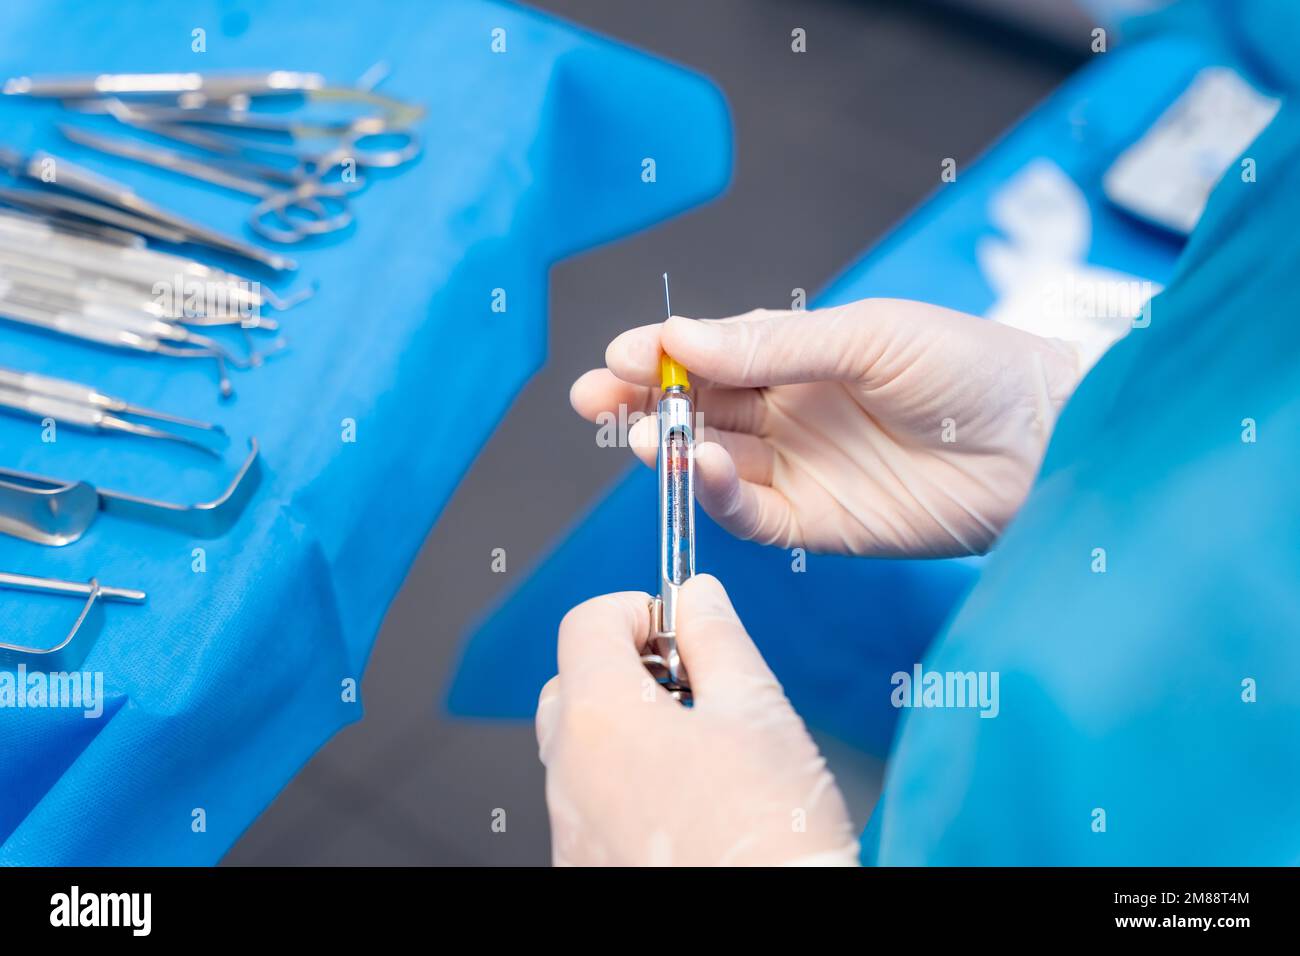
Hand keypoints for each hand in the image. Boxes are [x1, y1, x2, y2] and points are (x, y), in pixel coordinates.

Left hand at [536, 575, 858, 865]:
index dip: (638, 608)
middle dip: (627, 668)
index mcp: (601, 717)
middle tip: (692, 685)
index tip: (682, 627)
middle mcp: (567, 773)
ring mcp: (569, 829)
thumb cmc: (770, 835)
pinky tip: (685, 803)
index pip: (586, 623)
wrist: (772, 937)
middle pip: (572, 684)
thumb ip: (718, 639)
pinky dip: (623, 786)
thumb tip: (698, 596)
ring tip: (699, 749)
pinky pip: (588, 806)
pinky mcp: (583, 868)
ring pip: (580, 750)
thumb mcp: (757, 711)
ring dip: (627, 728)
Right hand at [571, 299, 1083, 555]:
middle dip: (640, 401)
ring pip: (710, 461)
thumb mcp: (866, 336)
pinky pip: (750, 513)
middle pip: (695, 408)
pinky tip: (700, 464)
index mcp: (798, 356)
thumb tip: (680, 333)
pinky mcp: (816, 524)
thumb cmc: (968, 368)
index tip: (620, 355)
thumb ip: (772, 345)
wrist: (1041, 440)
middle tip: (592, 399)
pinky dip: (716, 493)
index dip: (661, 353)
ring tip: (638, 433)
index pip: (711, 355)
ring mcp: (799, 469)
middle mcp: (788, 413)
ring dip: (668, 448)